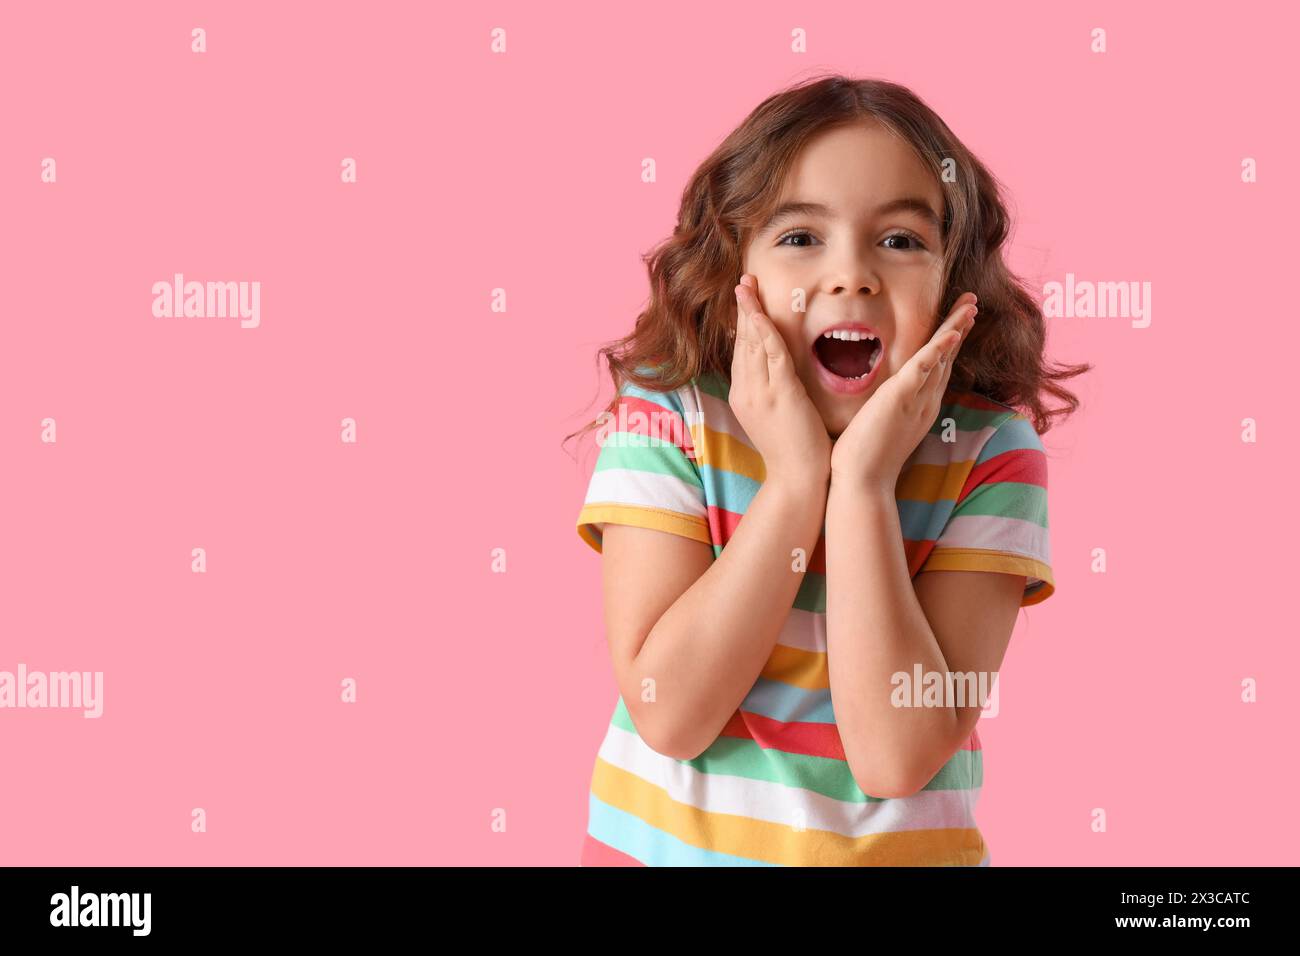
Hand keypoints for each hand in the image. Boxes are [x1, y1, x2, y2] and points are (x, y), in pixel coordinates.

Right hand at [730, 274, 831, 485]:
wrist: (798, 480)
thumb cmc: (796, 451)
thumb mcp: (780, 417)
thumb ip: (777, 393)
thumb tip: (784, 375)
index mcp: (745, 396)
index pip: (742, 352)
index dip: (743, 324)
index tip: (745, 301)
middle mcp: (746, 392)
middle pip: (742, 342)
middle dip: (743, 310)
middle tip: (743, 282)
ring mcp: (760, 393)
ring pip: (752, 343)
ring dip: (750, 311)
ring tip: (747, 285)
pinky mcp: (779, 395)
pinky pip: (770, 355)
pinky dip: (765, 331)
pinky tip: (761, 313)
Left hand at [829, 292, 978, 490]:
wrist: (862, 483)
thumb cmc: (865, 459)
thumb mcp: (882, 426)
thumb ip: (887, 410)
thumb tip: (881, 402)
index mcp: (920, 406)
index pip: (938, 367)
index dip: (949, 342)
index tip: (958, 320)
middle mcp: (924, 401)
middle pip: (947, 357)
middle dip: (959, 327)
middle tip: (972, 302)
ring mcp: (916, 400)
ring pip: (941, 357)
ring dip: (955, 329)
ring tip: (969, 305)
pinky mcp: (900, 399)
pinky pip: (923, 369)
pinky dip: (938, 350)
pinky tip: (950, 333)